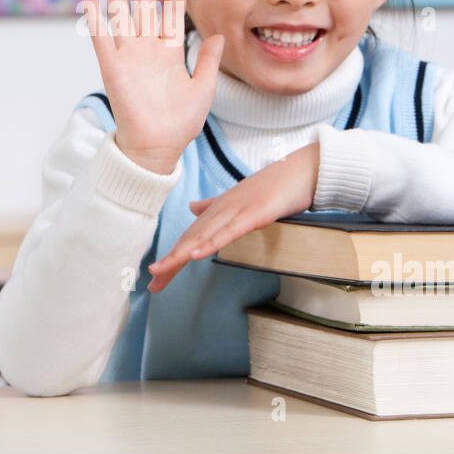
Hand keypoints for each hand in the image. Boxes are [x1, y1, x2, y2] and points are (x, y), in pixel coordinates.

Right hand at [82, 0, 223, 174]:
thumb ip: (209, 60)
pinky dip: (96, 19)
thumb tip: (220, 35)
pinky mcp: (112, 68)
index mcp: (169, 52)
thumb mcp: (204, 88)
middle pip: (145, 7)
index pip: (172, 13)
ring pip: (121, 17)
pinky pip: (102, 38)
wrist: (158, 147)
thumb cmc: (181, 123)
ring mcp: (129, 56)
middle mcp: (148, 49)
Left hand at [146, 141, 319, 291]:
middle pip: (191, 238)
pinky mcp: (254, 214)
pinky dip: (211, 243)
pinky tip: (195, 254)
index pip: (190, 236)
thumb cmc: (275, 186)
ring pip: (203, 235)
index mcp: (218, 209)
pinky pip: (229, 231)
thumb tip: (193, 207)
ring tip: (161, 271)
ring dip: (181, 254)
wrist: (302, 170)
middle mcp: (222, 209)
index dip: (173, 256)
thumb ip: (215, 205)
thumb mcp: (240, 199)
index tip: (157, 277)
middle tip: (152, 283)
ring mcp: (237, 210)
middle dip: (170, 262)